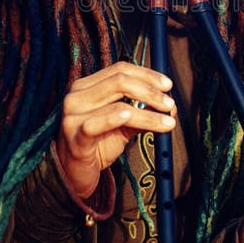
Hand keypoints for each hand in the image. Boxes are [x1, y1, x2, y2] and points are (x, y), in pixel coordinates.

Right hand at [56, 62, 176, 197]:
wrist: (73, 173)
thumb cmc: (97, 144)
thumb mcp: (122, 125)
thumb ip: (143, 112)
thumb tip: (170, 106)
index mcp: (87, 86)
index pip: (120, 69)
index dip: (147, 75)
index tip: (168, 85)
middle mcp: (77, 95)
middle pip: (120, 81)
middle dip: (150, 91)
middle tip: (169, 104)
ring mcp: (73, 115)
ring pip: (118, 104)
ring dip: (148, 113)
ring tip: (167, 121)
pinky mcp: (75, 136)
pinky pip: (98, 124)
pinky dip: (116, 118)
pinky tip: (130, 118)